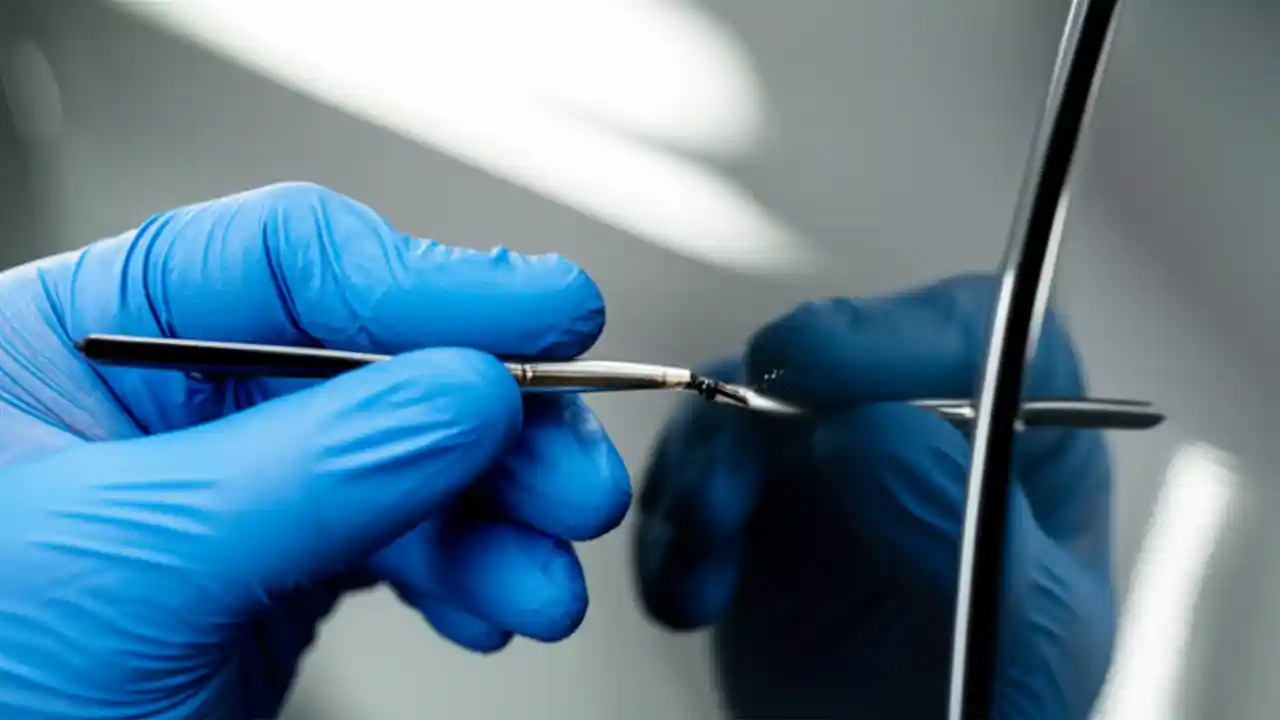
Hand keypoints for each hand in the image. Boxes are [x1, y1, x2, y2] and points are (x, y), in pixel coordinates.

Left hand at [0, 183, 630, 718]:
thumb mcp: (134, 565)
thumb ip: (312, 468)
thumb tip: (467, 393)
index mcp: (83, 343)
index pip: (285, 262)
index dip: (429, 282)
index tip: (544, 315)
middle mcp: (168, 404)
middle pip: (376, 362)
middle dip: (492, 424)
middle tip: (571, 476)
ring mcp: (235, 489)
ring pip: (408, 462)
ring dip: (500, 519)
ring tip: (546, 579)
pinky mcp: (279, 570)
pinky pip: (402, 543)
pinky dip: (465, 575)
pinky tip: (494, 603)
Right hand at [635, 275, 1114, 718]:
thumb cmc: (991, 704)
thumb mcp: (1021, 634)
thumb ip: (964, 529)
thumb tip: (876, 424)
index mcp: (1027, 441)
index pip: (972, 334)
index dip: (888, 332)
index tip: (810, 364)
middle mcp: (923, 430)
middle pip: (831, 357)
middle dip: (760, 417)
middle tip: (723, 492)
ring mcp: (831, 462)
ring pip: (740, 404)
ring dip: (701, 472)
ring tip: (701, 554)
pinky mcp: (756, 501)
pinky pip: (689, 471)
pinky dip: (669, 526)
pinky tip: (689, 591)